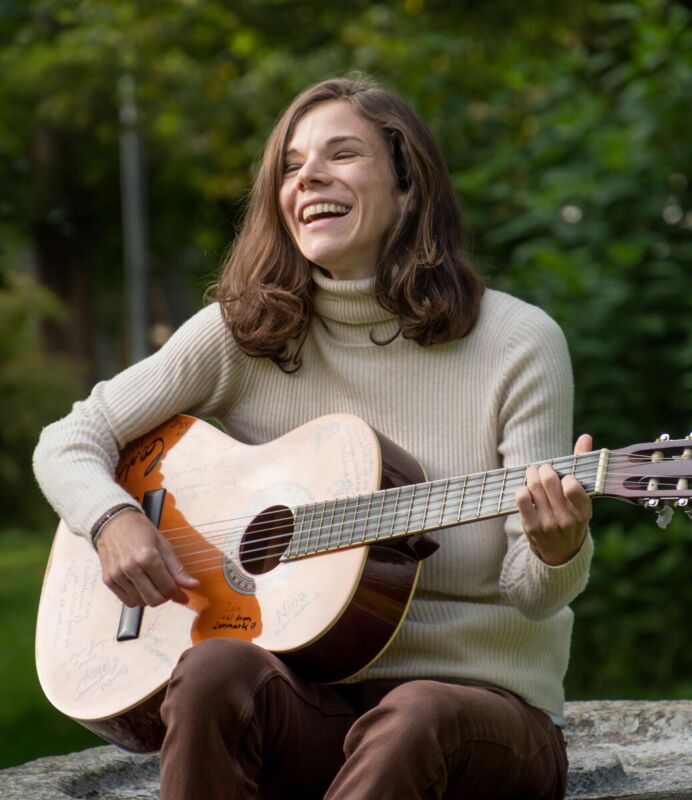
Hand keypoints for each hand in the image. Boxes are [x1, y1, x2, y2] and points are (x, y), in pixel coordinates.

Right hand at [96, 510, 199, 606]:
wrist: (113, 522)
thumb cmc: (141, 530)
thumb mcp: (163, 544)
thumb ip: (177, 568)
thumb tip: (194, 585)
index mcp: (147, 557)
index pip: (167, 587)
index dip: (178, 595)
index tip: (184, 597)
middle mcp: (130, 568)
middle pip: (154, 599)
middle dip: (165, 597)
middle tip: (168, 588)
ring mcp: (117, 575)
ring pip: (140, 602)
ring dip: (151, 598)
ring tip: (153, 584)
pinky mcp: (108, 580)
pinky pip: (127, 601)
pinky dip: (137, 598)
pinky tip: (141, 586)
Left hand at [516, 434, 593, 565]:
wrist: (562, 552)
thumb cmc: (572, 514)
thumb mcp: (582, 497)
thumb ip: (583, 465)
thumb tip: (585, 437)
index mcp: (584, 511)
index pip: (573, 488)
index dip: (565, 476)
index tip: (564, 476)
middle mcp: (567, 520)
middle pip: (549, 482)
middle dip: (544, 469)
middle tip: (543, 468)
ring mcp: (548, 525)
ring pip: (533, 488)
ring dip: (531, 475)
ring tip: (533, 473)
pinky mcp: (531, 527)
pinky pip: (521, 500)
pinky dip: (522, 489)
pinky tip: (526, 489)